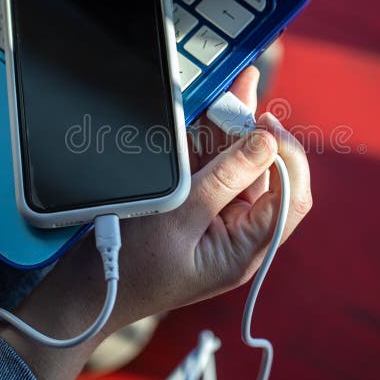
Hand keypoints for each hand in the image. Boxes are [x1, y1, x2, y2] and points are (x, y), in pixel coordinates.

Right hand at [0, 67, 312, 379]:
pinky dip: (210, 143)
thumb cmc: (132, 266)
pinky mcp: (196, 208)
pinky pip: (211, 170)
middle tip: (242, 90)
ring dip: (233, 130)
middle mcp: (239, 233)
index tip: (266, 124)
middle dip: (255, 130)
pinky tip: (210, 114)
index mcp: (246, 248)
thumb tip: (266, 142)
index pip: (291, 197)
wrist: (88, 289)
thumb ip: (225, 178)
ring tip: (231, 91)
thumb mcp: (180, 216)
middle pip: (264, 174)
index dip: (287, 155)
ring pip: (237, 166)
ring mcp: (218, 220)